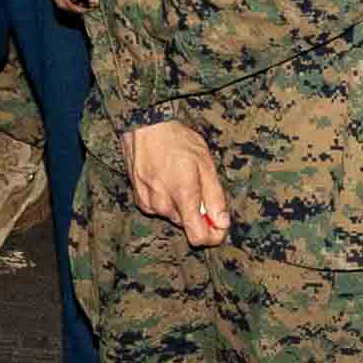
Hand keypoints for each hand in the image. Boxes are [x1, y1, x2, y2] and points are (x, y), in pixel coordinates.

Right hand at [126, 120, 229, 244]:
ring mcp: (149, 203)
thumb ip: (214, 197)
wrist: (145, 126)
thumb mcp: (205, 163)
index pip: (198, 236)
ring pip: (174, 216)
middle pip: (187, 225)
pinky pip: (160, 209)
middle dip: (197, 212)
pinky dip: (167, 199)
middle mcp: (164, 204)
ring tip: (180, 177)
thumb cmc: (177, 140)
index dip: (212, 236)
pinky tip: (166, 179)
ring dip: (181, 204)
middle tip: (199, 185)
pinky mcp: (140, 200)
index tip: (219, 226)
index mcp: (183, 196)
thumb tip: (222, 222)